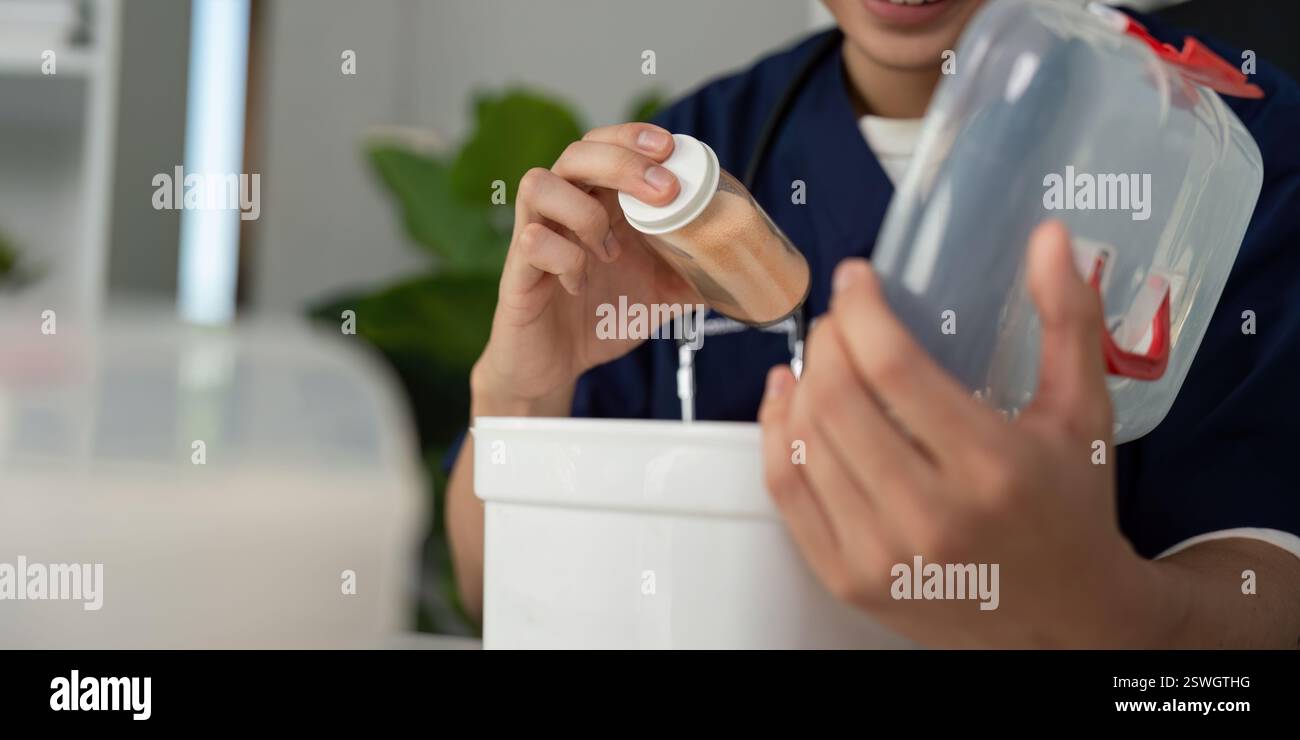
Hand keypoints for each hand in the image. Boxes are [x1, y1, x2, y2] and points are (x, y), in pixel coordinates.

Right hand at [472, 123, 701, 414]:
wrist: (553, 367)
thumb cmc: (598, 318)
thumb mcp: (660, 294)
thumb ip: (695, 275)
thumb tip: (744, 270)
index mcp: (596, 203)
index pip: (606, 144)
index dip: (634, 136)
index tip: (670, 148)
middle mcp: (562, 211)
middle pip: (576, 152)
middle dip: (623, 163)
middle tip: (663, 191)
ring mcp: (535, 237)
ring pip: (539, 184)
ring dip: (585, 209)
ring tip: (610, 247)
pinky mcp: (518, 272)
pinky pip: (532, 242)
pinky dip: (563, 257)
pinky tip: (581, 281)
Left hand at [758, 221, 1179, 646]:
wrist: (1066, 620)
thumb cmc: (1072, 509)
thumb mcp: (1083, 412)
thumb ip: (1066, 319)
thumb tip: (1048, 237)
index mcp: (991, 468)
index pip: (895, 370)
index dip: (862, 311)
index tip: (856, 279)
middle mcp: (930, 517)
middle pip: (838, 400)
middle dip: (829, 341)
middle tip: (842, 319)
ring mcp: (881, 555)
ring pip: (806, 440)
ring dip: (803, 381)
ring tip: (823, 354)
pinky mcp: (848, 579)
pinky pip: (787, 490)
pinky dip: (778, 434)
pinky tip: (788, 399)